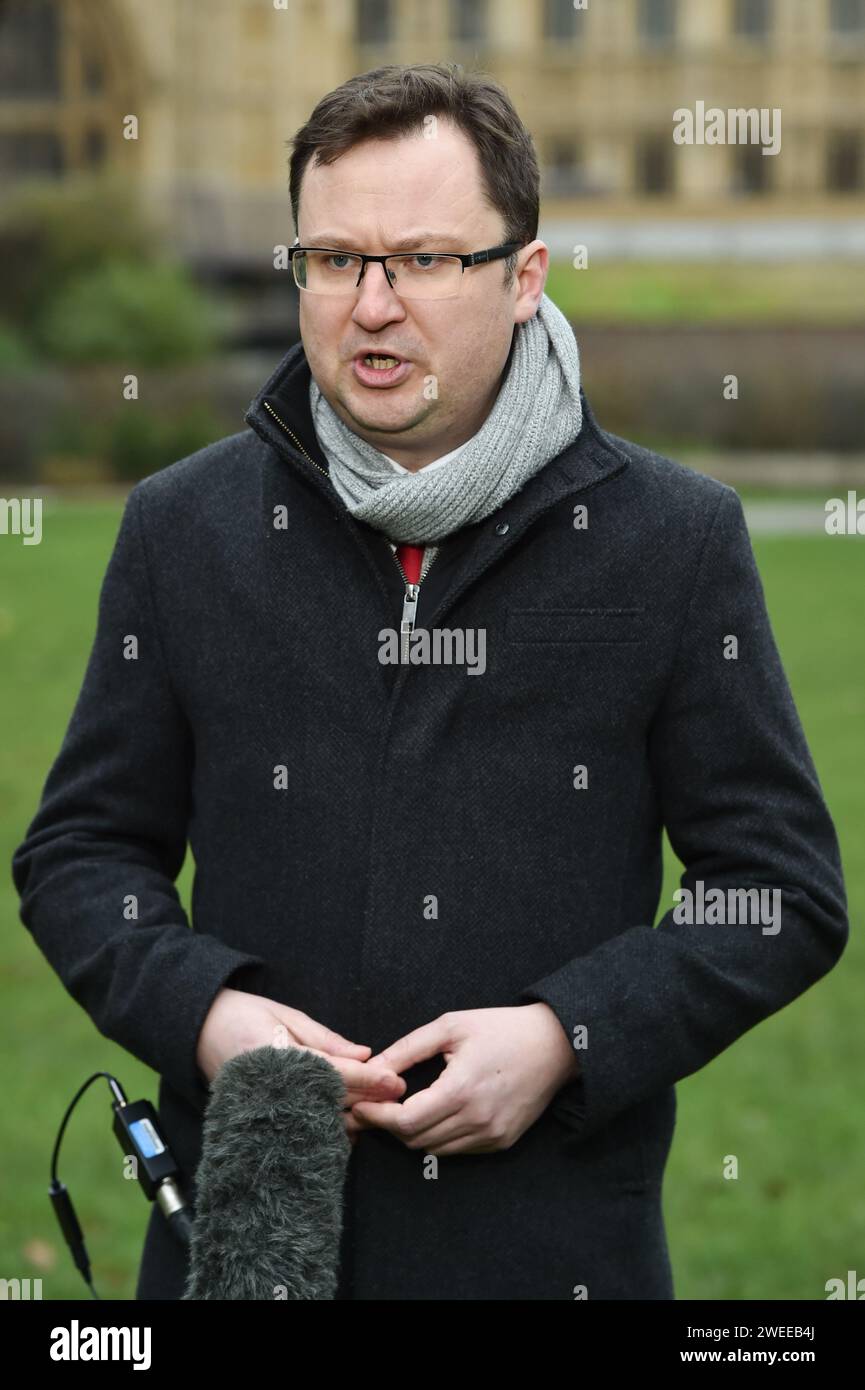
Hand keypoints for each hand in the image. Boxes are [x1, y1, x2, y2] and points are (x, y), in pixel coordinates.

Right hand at [195, 988, 405, 1143]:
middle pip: (327, 1101)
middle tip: (398, 1099)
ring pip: (315, 1122)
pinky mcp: (255, 1120)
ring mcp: (260, 1107)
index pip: (331, 1072)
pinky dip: (325, 1130)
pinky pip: (298, 1131)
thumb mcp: (285, 1014)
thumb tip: (364, 1054)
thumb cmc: (242, 1015)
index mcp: (273, 1052)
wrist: (196, 1030)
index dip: (366, 1079)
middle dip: (366, 1101)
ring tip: (378, 1111)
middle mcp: (267, 1085)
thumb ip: (324, 1039)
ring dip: (348, 1119)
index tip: (395, 1082)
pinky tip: (346, 1126)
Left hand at [350, 1003, 579, 1155]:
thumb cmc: (501, 1028)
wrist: (555, 1045)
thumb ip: (407, 1049)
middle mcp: (477, 1120)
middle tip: (374, 1106)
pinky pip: (457, 1150)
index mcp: (461, 1089)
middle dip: (389, 1126)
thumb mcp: (450, 1026)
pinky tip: (433, 1114)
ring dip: (412, 1133)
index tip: (359, 1106)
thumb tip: (372, 1067)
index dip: (377, 1117)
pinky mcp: (501, 1142)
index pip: (405, 1121)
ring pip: (434, 1150)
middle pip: (415, 1140)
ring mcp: (491, 1135)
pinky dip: (438, 1137)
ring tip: (400, 1109)